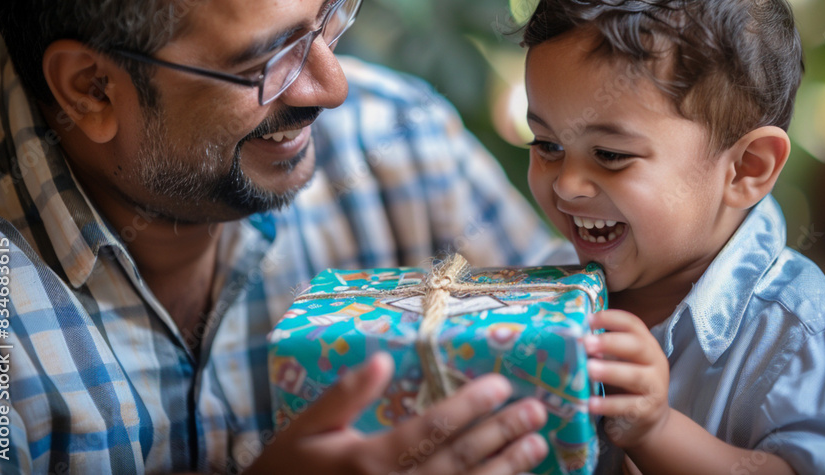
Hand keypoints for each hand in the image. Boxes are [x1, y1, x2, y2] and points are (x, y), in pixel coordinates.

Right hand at [246, 352, 548, 474]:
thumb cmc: (287, 471)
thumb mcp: (305, 429)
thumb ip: (344, 394)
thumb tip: (384, 360)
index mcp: (369, 460)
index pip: (433, 428)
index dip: (471, 406)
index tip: (502, 385)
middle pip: (460, 460)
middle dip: (502, 434)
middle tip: (536, 412)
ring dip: (506, 469)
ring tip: (537, 446)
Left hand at [585, 309, 669, 448]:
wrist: (649, 421)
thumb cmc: (627, 384)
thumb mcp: (619, 363)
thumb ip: (603, 351)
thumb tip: (576, 341)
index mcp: (646, 344)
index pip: (632, 324)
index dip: (611, 319)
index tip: (589, 320)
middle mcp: (655, 362)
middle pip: (637, 346)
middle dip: (610, 342)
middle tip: (586, 343)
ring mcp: (655, 387)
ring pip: (635, 376)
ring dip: (610, 371)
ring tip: (589, 369)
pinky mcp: (648, 410)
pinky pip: (628, 406)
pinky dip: (608, 404)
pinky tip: (591, 403)